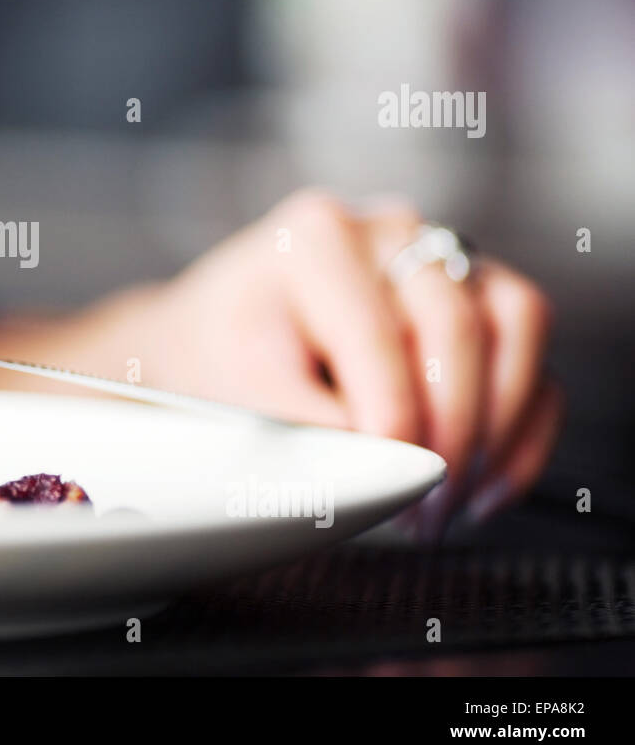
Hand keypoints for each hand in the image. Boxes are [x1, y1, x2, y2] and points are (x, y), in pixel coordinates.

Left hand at [0, 189, 560, 538]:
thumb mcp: (242, 396)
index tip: (393, 490)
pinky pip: (532, 351)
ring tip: (455, 498)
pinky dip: (520, 427)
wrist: (212, 344)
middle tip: (424, 512)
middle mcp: (386, 232)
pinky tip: (481, 485)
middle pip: (456, 326)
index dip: (394, 424)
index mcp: (315, 239)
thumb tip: (394, 475)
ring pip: (516, 324)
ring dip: (499, 424)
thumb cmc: (221, 363)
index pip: (377, 337)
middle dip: (450, 434)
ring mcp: (439, 256)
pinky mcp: (478, 293)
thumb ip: (315, 433)